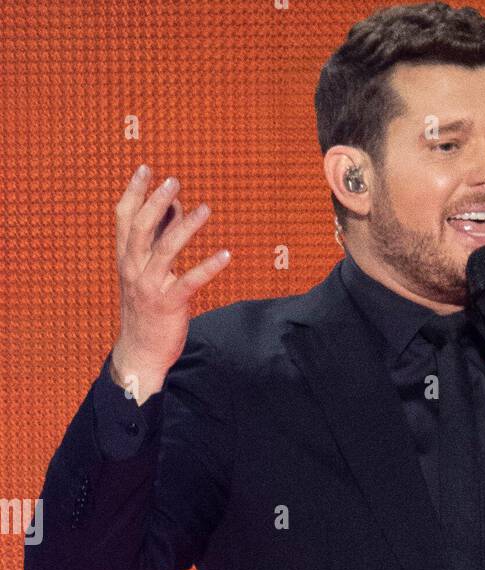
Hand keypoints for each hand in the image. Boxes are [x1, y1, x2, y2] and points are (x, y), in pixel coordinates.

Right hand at [111, 165, 230, 401]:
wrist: (141, 351)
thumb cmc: (147, 307)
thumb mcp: (147, 271)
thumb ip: (159, 238)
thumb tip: (175, 205)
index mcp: (126, 259)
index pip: (125, 218)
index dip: (134, 192)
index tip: (146, 169)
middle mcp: (134, 269)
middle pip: (142, 228)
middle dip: (156, 202)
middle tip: (173, 180)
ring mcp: (150, 287)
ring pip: (166, 250)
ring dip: (186, 227)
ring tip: (206, 209)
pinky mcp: (169, 305)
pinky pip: (190, 282)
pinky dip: (208, 267)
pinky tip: (226, 255)